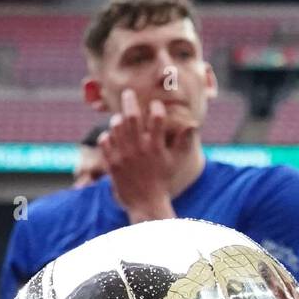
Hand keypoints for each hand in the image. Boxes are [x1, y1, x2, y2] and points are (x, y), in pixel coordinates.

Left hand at [98, 89, 186, 222]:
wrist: (146, 204)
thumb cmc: (162, 181)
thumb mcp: (175, 162)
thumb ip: (183, 142)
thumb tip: (193, 123)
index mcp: (156, 147)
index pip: (157, 118)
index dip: (156, 108)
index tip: (155, 106)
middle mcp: (139, 149)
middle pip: (132, 116)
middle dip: (129, 100)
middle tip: (128, 94)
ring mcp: (124, 155)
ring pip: (116, 126)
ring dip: (118, 119)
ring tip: (121, 119)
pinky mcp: (112, 163)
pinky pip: (105, 140)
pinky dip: (108, 136)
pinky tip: (113, 138)